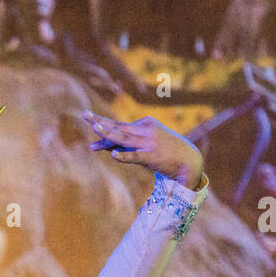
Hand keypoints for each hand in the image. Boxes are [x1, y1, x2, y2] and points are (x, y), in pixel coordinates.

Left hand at [83, 109, 203, 188]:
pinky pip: (135, 156)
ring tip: (96, 130)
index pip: (120, 125)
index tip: (88, 120)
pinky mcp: (151, 157)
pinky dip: (124, 156)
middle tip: (85, 116)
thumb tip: (106, 147)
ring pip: (124, 139)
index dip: (103, 126)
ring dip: (109, 135)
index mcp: (145, 124)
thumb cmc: (166, 151)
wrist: (189, 160)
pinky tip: (113, 155)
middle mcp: (145, 131)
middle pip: (119, 127)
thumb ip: (128, 143)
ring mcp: (148, 144)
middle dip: (101, 123)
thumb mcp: (148, 142)